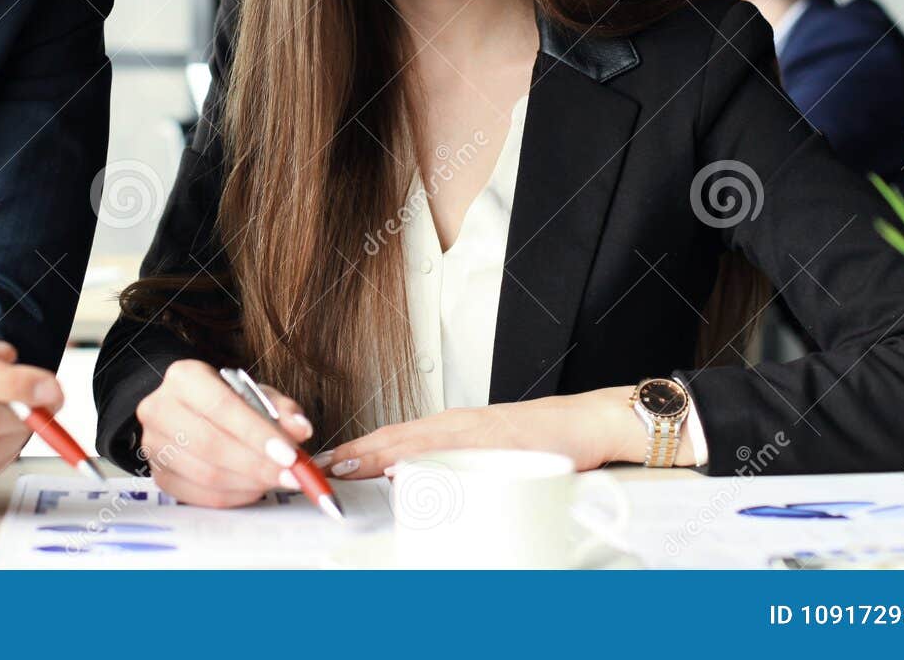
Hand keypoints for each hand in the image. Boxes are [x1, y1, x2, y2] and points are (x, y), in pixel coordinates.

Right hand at [134, 359, 314, 507]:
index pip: (220, 406)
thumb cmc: (227, 402)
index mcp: (184, 377)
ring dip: (249, 482)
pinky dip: (232, 497)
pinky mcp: (159, 475)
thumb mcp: (255, 394)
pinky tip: (254, 488)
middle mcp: (159, 408)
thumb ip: (280, 409)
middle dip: (257, 464)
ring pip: (205, 474)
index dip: (256, 433)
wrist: (192, 411)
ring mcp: (154, 445)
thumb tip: (301, 429)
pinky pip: (198, 496)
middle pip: (210, 444)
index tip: (289, 454)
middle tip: (291, 475)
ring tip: (276, 480)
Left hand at [319, 387, 657, 478]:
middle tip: (320, 465)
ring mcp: (474, 433)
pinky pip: (456, 454)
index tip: (325, 461)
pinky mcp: (496, 443)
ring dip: (378, 454)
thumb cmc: (537, 439)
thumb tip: (410, 480)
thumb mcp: (484, 451)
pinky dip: (428, 460)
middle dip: (355, 452)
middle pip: (396, 436)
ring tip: (346, 465)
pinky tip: (406, 468)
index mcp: (449, 428)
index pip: (393, 437)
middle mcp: (456, 425)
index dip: (357, 449)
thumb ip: (448, 463)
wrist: (582, 423)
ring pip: (417, 442)